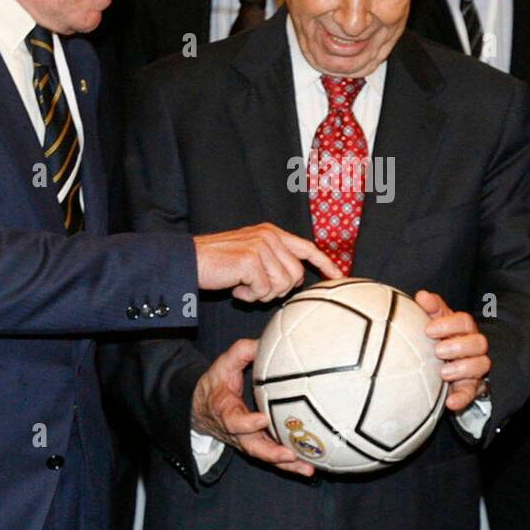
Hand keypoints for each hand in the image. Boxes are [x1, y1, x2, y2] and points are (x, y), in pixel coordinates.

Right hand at [190, 338, 314, 477]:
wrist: (200, 409)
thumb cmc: (215, 385)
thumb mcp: (222, 365)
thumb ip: (241, 352)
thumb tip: (263, 341)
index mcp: (225, 411)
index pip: (234, 421)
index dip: (248, 423)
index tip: (263, 418)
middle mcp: (236, 432)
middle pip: (252, 447)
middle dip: (271, 453)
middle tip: (290, 454)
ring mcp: (246, 441)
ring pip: (265, 456)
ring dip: (286, 466)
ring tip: (308, 469)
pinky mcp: (257, 445)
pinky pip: (273, 457)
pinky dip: (290, 465)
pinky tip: (311, 467)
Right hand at [194, 224, 341, 302]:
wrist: (190, 261)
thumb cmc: (218, 264)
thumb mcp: (250, 255)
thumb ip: (273, 261)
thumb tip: (294, 282)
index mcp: (272, 233)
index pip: (308, 249)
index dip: (326, 264)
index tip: (339, 278)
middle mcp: (269, 236)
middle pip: (296, 276)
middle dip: (279, 291)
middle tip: (255, 290)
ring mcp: (261, 246)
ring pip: (282, 285)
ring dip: (262, 295)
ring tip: (243, 287)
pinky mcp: (251, 260)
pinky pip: (264, 290)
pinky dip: (250, 296)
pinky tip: (235, 288)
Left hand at [416, 290, 489, 411]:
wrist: (445, 364)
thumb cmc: (439, 337)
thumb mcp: (435, 321)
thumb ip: (431, 308)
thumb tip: (422, 295)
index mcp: (463, 329)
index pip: (464, 322)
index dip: (448, 325)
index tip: (428, 330)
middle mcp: (473, 347)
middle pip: (478, 342)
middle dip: (458, 346)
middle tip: (437, 351)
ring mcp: (474, 367)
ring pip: (481, 365)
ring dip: (462, 368)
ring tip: (442, 372)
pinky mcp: (471, 387)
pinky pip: (471, 393)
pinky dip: (462, 398)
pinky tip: (450, 402)